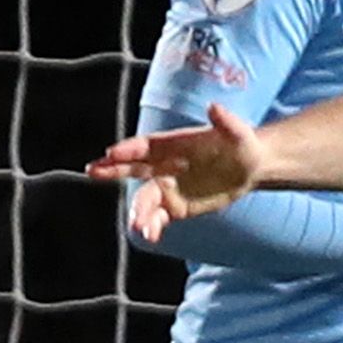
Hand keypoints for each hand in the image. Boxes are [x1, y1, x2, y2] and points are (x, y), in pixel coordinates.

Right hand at [93, 105, 264, 243]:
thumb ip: (226, 122)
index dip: (127, 149)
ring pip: (145, 199)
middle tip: (93, 172)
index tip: (111, 152)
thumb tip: (214, 107)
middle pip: (133, 169)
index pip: (144, 146)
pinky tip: (151, 235)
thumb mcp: (238, 132)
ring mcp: (167, 188)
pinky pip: (158, 218)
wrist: (249, 168)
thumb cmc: (241, 144)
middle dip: (112, 170)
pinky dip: (152, 226)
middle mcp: (164, 165)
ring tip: (137, 225)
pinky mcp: (175, 207)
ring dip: (138, 210)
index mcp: (173, 144)